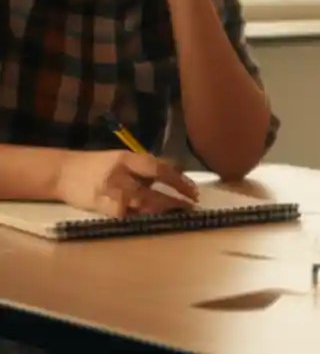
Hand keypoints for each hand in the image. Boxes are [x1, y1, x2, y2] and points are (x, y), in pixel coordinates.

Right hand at [55, 150, 199, 217]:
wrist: (63, 172)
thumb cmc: (99, 165)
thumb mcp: (124, 159)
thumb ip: (147, 167)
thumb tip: (177, 174)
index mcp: (129, 159)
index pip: (160, 169)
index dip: (179, 181)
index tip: (194, 191)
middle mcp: (121, 175)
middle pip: (151, 190)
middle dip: (174, 200)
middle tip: (191, 206)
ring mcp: (110, 192)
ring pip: (140, 205)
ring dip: (160, 211)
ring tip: (177, 215)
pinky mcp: (101, 207)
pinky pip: (125, 216)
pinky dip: (140, 219)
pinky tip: (152, 222)